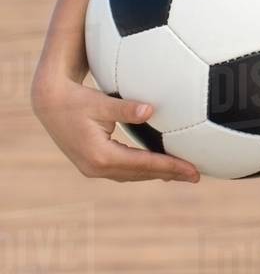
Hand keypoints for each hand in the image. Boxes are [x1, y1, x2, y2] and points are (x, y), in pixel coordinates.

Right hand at [31, 75, 200, 182]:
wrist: (48, 103)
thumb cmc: (75, 98)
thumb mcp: (101, 101)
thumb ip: (126, 108)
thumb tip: (151, 109)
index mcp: (101, 156)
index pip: (144, 165)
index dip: (170, 167)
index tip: (193, 171)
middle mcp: (96, 168)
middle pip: (140, 175)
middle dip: (169, 174)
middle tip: (197, 175)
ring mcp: (92, 168)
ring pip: (132, 175)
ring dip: (157, 174)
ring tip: (182, 173)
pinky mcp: (91, 163)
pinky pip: (123, 170)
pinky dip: (142, 169)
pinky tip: (158, 165)